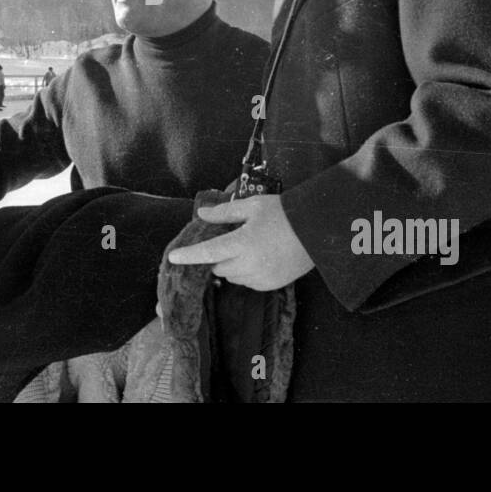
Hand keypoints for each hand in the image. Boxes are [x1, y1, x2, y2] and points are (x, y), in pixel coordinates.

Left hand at [167, 195, 313, 290]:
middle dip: (215, 257)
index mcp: (242, 243)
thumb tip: (202, 214)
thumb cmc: (284, 213)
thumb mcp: (253, 206)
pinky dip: (245, 273)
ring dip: (230, 265)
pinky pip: (248, 282)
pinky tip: (257, 257)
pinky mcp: (271, 285)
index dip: (188, 256)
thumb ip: (225, 212)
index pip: (208, 253)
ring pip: (232, 276)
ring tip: (244, 247)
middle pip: (218, 267)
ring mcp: (261, 278)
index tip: (172, 258)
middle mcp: (250, 264)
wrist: (318, 230)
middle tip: (224, 242)